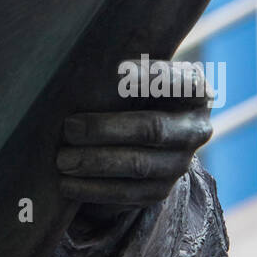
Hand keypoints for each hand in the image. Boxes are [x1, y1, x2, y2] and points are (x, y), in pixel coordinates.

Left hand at [57, 61, 212, 218]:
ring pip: (139, 165)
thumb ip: (124, 70)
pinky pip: (128, 194)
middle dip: (105, 129)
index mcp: (194, 92)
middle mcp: (194, 129)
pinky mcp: (161, 190)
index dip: (157, 77)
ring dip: (96, 163)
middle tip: (68, 128)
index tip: (122, 71)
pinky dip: (94, 190)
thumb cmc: (130, 92)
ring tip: (62, 160)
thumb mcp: (136, 75)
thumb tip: (85, 63)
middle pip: (152, 129)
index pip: (185, 82)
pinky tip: (68, 184)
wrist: (140, 135)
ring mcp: (180, 164)